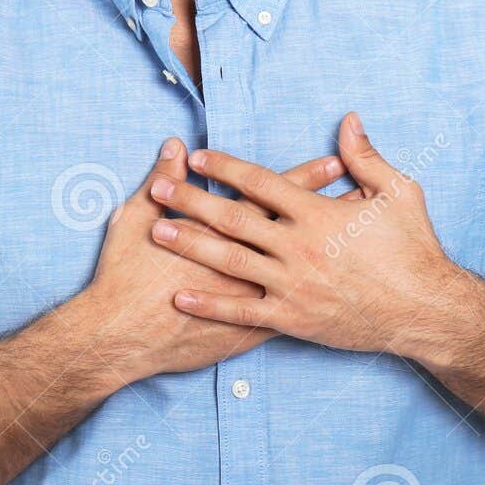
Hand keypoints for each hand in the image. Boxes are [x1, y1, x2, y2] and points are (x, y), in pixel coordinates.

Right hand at [75, 139, 352, 385]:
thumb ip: (162, 180)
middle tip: (363, 192)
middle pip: (301, 228)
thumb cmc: (124, 276)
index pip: (275, 194)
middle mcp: (248, 262)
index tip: (335, 162)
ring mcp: (253, 299)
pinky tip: (339, 292)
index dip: (305, 177)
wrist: (121, 337)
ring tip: (362, 238)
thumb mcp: (135, 217)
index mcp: (226, 229)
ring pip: (306, 272)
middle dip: (333, 209)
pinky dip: (317, 300)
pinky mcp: (251, 331)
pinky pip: (292, 312)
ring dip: (333, 254)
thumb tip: (176, 147)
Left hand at [147, 113, 466, 359]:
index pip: (260, 182)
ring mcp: (293, 285)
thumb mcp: (399, 192)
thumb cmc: (414, 250)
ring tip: (157, 230)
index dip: (225, 166)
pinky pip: (242, 311)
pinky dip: (209, 304)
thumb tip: (348, 119)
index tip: (196, 156)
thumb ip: (366, 156)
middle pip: (233, 218)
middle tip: (158, 187)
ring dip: (190, 244)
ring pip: (229, 262)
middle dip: (191, 200)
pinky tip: (181, 297)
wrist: (426, 311)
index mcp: (319, 214)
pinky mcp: (293, 319)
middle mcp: (299, 247)